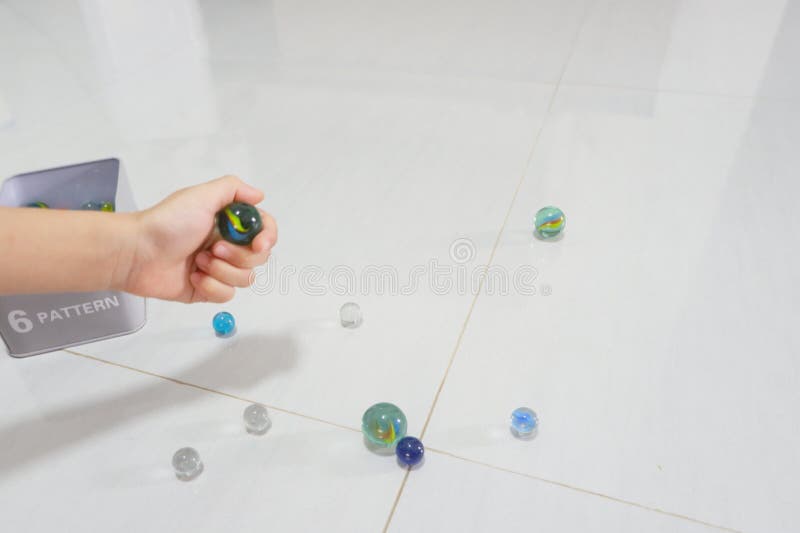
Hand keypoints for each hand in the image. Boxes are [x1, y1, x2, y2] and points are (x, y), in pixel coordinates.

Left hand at [119, 175, 276, 302]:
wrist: (137, 253)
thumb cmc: (167, 223)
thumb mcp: (201, 195)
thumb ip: (233, 189)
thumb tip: (259, 196)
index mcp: (227, 223)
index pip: (263, 230)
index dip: (267, 237)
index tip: (258, 243)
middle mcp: (226, 245)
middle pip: (258, 258)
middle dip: (238, 255)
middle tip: (213, 247)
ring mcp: (217, 269)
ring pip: (245, 279)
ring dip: (222, 270)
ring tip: (198, 261)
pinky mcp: (206, 290)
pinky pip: (226, 295)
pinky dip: (211, 286)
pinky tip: (192, 277)